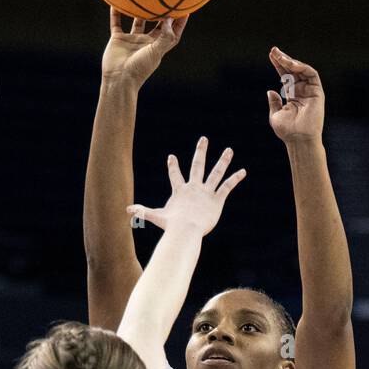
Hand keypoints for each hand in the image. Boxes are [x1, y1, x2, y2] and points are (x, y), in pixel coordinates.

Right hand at [101, 7, 186, 87]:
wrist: (119, 80)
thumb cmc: (140, 69)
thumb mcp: (156, 52)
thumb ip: (165, 36)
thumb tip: (171, 19)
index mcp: (157, 46)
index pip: (172, 32)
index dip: (179, 21)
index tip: (185, 8)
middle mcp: (146, 42)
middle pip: (155, 23)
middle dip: (161, 11)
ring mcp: (132, 40)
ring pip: (136, 21)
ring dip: (138, 9)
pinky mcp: (118, 39)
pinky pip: (117, 23)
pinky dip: (116, 13)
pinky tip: (117, 0)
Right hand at [127, 137, 245, 237]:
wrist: (185, 229)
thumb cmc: (171, 225)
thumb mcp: (155, 217)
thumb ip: (142, 212)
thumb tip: (126, 210)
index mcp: (180, 191)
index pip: (175, 175)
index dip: (173, 166)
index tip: (172, 156)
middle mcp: (194, 187)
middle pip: (197, 165)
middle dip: (200, 151)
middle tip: (204, 139)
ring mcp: (206, 192)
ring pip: (216, 172)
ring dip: (223, 160)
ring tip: (229, 150)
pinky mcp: (216, 199)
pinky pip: (226, 186)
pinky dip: (235, 179)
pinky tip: (243, 171)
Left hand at [267, 48, 324, 144]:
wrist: (299, 139)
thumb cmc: (287, 131)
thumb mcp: (275, 115)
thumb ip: (274, 102)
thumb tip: (270, 90)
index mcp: (292, 95)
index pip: (285, 76)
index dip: (278, 65)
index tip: (271, 55)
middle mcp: (302, 91)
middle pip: (293, 70)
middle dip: (283, 59)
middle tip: (273, 50)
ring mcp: (310, 90)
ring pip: (302, 70)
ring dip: (291, 61)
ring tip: (280, 57)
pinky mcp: (317, 91)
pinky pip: (311, 74)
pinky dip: (302, 67)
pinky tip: (291, 64)